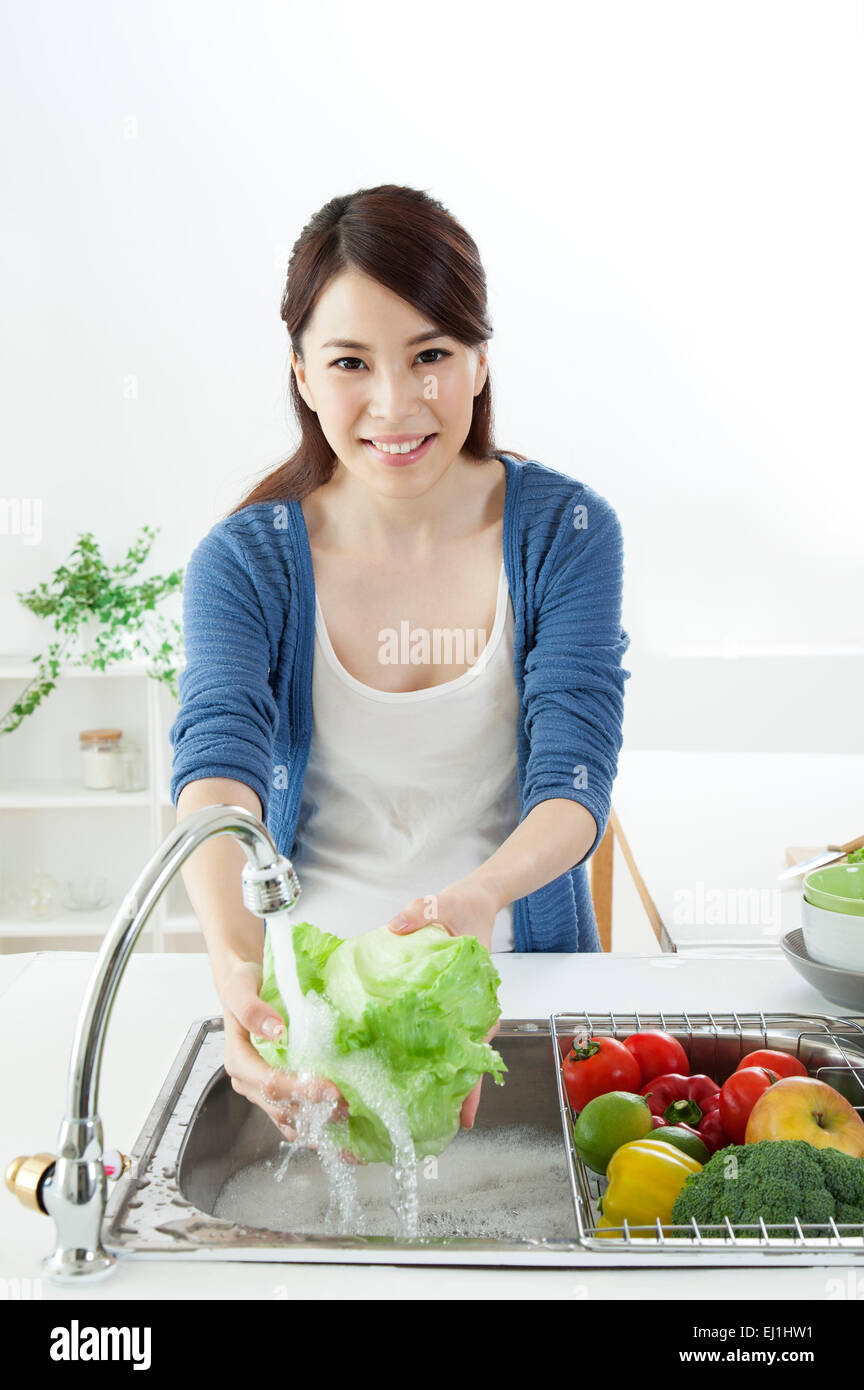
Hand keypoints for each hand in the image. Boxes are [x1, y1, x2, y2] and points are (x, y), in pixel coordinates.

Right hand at [218, 959, 359, 1160]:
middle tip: (350, 1107)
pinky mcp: (277, 1091)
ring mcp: (262, 1091)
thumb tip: (275, 1030)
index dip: (300, 1091)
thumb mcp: (240, 988)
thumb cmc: (243, 985)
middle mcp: (249, 1082)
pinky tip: (338, 1132)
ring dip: (317, 1124)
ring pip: (289, 1118)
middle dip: (315, 1111)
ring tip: (350, 1124)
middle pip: (282, 1106)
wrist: (245, 984)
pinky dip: (314, 1126)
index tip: (331, 1089)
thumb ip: (251, 1009)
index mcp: (239, 1061)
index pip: (270, 1084)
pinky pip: (294, 1117)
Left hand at [386, 875, 501, 1128]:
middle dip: (456, 1093)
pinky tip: (409, 1074)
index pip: (477, 1042)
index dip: (471, 1079)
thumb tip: (395, 928)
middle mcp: (468, 1008)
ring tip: (425, 1114)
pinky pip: (436, 1033)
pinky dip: (427, 1056)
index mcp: (474, 993)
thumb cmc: (464, 906)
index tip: (464, 1111)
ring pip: (452, 1052)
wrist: (475, 899)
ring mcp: (456, 1009)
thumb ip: (419, 913)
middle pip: (466, 1059)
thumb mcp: (443, 903)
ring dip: (443, 1081)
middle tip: (443, 1127)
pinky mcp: (441, 1004)